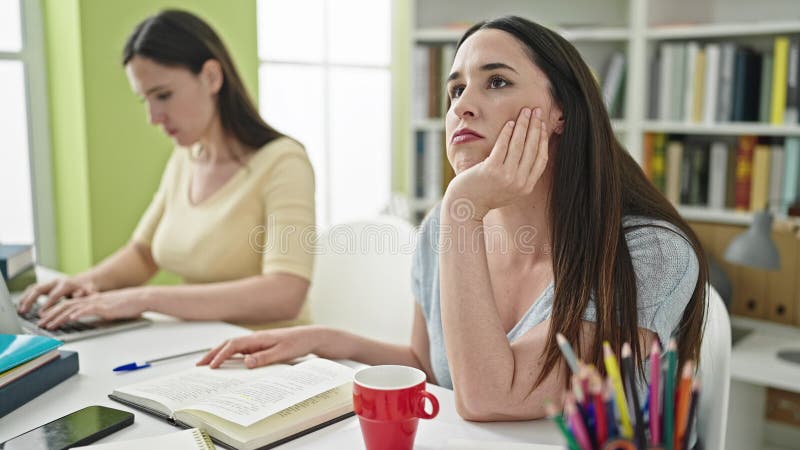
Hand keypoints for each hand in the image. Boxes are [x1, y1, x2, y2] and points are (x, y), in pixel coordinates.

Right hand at [16, 277, 97, 314]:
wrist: (85, 281)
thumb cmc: (87, 289)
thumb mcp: (89, 291)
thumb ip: (84, 293)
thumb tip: (77, 295)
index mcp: (66, 284)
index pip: (54, 295)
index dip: (47, 304)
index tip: (41, 314)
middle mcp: (55, 282)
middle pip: (39, 289)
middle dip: (30, 301)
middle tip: (23, 311)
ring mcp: (49, 283)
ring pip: (33, 288)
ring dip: (25, 298)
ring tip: (19, 310)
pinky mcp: (46, 285)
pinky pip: (33, 289)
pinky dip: (26, 296)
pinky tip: (21, 305)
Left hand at [36, 288, 147, 329]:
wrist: (142, 298)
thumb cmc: (130, 304)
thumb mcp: (110, 309)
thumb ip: (99, 312)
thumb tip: (92, 319)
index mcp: (92, 300)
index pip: (68, 304)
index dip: (55, 311)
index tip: (45, 319)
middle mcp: (91, 300)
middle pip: (66, 306)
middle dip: (50, 315)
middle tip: (40, 324)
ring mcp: (97, 302)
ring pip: (72, 308)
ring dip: (58, 317)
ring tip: (48, 324)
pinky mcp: (104, 307)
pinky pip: (87, 310)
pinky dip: (76, 314)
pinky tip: (69, 319)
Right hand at [197, 326, 328, 368]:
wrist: (309, 337)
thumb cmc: (297, 343)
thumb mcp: (282, 352)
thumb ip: (264, 357)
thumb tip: (246, 362)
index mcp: (258, 338)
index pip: (233, 346)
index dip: (220, 356)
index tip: (211, 366)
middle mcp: (254, 338)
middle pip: (228, 344)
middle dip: (212, 354)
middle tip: (199, 365)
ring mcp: (256, 341)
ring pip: (232, 346)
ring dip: (219, 353)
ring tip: (207, 364)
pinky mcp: (260, 345)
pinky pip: (240, 349)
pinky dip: (229, 354)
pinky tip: (226, 362)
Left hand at [445, 107, 549, 219]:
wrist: (466, 205)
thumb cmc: (486, 195)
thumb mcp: (510, 190)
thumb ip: (521, 176)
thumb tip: (531, 152)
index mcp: (526, 187)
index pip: (541, 158)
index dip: (543, 140)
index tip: (542, 126)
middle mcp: (519, 182)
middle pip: (532, 148)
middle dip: (536, 126)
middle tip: (537, 111)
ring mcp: (506, 176)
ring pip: (519, 144)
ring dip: (524, 125)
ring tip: (525, 111)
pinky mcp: (491, 170)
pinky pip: (503, 146)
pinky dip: (507, 132)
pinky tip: (510, 122)